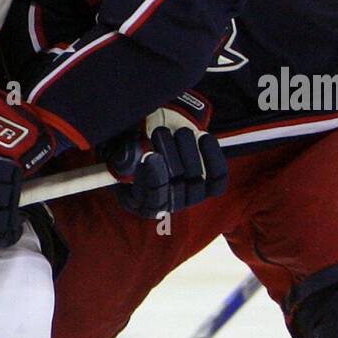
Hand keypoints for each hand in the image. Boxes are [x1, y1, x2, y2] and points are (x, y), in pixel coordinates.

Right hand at [102, 93, 227, 217]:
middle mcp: (169, 205)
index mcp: (143, 203)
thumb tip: (129, 160)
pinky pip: (217, 177)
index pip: (154, 201)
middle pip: (177, 191)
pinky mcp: (209, 185)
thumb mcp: (119, 149)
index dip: (154, 180)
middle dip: (170, 158)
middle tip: (161, 132)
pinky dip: (213, 156)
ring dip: (189, 152)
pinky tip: (203, 138)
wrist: (158, 137)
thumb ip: (121, 155)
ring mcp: (191, 196)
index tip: (150, 155)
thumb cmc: (134, 146)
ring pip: (196, 181)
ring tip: (180, 132)